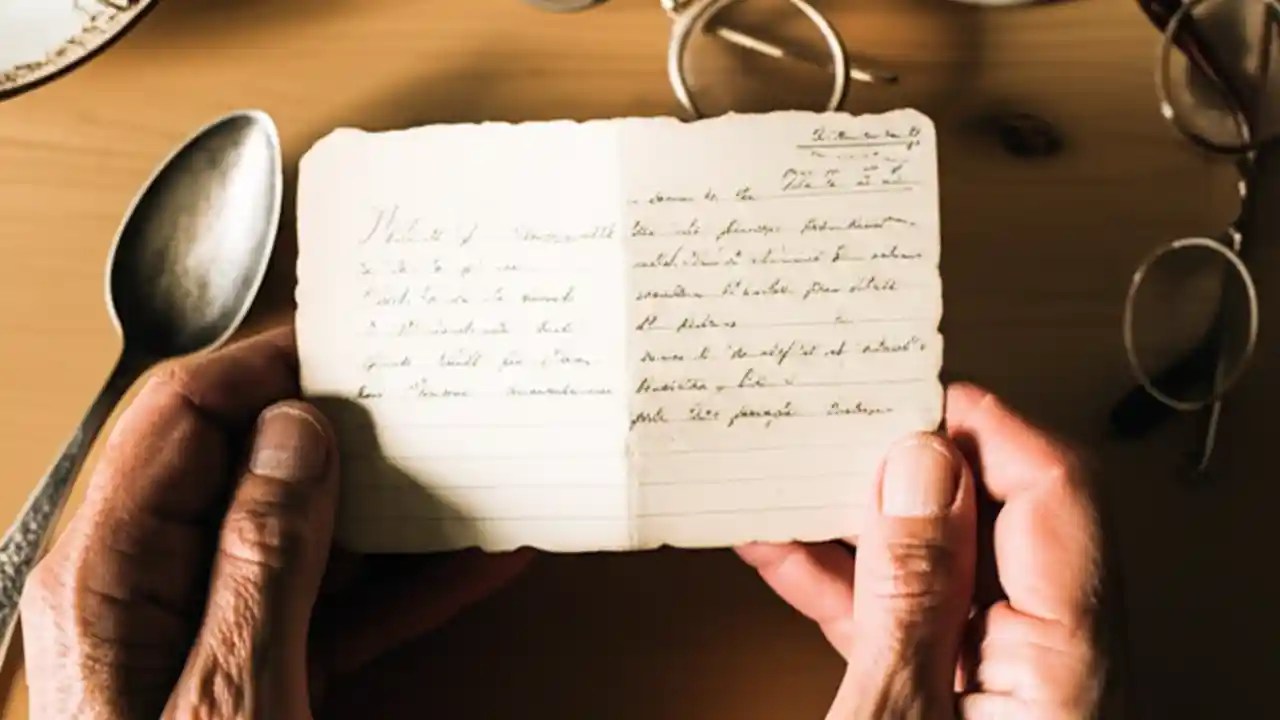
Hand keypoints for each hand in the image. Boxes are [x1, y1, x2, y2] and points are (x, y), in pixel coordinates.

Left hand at [19, 326, 531, 718]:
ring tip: (463, 472)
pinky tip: (472, 565)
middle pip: (243, 465)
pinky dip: (401, 585)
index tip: (340, 346)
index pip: (176, 417)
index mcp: (109, 571)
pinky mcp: (257, 672)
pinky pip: (334, 606)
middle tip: (415, 400)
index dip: (257, 368)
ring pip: (301, 532)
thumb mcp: (229, 689)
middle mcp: (149, 586)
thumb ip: (260, 554)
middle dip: (332, 431)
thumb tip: (294, 436)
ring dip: (385, 509)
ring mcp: (206, 630)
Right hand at [737, 383, 1102, 718]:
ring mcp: (1015, 682)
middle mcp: (1061, 663)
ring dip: (868, 528)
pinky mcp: (967, 701)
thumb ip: (914, 594)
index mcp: (1071, 662)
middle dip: (913, 469)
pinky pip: (917, 620)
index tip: (909, 393)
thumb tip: (918, 471)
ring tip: (795, 486)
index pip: (1054, 494)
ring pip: (949, 567)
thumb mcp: (897, 711)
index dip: (984, 427)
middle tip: (846, 430)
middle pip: (1001, 521)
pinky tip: (791, 556)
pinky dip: (855, 589)